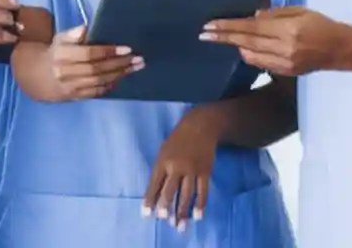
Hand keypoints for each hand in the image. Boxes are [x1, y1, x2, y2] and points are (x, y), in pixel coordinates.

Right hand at [45, 26, 143, 101]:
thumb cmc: (54, 53)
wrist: (36, 77)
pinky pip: (95, 92)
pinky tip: (121, 78)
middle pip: (97, 69)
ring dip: (119, 75)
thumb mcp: (59, 39)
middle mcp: (65, 72)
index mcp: (62, 55)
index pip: (88, 54)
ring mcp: (70, 87)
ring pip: (98, 81)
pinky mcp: (74, 97)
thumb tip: (86, 28)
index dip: (108, 51)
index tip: (127, 48)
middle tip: (138, 58)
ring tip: (136, 67)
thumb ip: (73, 34)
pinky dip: (110, 85)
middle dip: (120, 64)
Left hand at [143, 112, 216, 232]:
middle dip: (165, 206)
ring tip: (179, 225)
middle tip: (163, 219)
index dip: (149, 200)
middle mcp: (176, 167)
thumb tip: (156, 193)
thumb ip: (160, 171)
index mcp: (163, 161)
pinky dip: (200, 205)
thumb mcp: (163, 151)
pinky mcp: (205, 171)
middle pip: (170, 190)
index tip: (146, 214)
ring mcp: (192, 170)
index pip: (154, 184)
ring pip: (186, 194)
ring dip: (182, 211)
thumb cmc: (177, 141)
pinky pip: (202, 191)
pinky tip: (197, 216)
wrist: (199, 127)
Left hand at [200, 6, 351, 75]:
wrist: (340, 49)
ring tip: (225, 38)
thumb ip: (274, 14)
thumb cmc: (321, 24)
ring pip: (251, 56)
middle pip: (246, 42)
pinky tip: (245, 48)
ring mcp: (285, 63)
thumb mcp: (299, 11)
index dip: (229, 26)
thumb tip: (252, 16)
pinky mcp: (286, 72)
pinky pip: (261, 64)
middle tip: (204, 34)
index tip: (210, 25)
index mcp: (287, 30)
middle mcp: (284, 48)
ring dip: (236, 46)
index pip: (251, 27)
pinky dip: (250, 55)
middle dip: (223, 38)